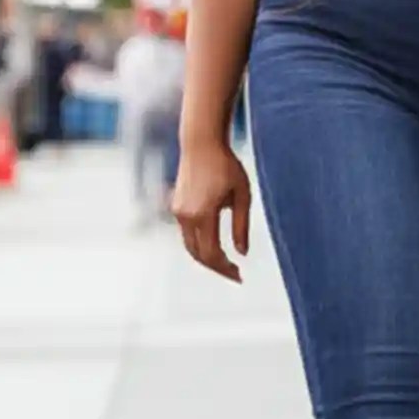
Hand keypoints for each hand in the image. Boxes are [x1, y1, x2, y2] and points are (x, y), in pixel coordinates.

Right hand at [171, 141, 250, 282]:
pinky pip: (187, 234)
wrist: (201, 143)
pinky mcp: (176, 206)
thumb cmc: (226, 166)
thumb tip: (242, 252)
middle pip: (198, 255)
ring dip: (207, 258)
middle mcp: (186, 216)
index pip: (212, 253)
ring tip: (226, 264)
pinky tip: (214, 246)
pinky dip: (199, 244)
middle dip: (216, 267)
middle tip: (235, 274)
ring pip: (190, 246)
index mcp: (203, 214)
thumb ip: (241, 225)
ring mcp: (178, 211)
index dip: (225, 268)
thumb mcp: (242, 195)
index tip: (239, 275)